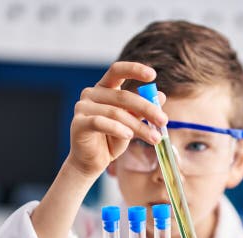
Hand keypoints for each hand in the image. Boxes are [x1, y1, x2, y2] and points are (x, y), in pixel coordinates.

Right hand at [66, 61, 167, 179]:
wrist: (92, 162)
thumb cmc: (111, 139)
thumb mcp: (131, 123)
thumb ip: (142, 110)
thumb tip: (161, 96)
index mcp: (103, 88)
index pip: (117, 71)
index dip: (134, 70)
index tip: (153, 75)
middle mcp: (91, 93)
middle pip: (123, 96)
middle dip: (147, 108)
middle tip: (163, 120)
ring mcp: (82, 107)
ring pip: (116, 113)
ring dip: (139, 127)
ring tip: (155, 138)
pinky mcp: (78, 123)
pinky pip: (101, 122)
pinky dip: (117, 129)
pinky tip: (129, 136)